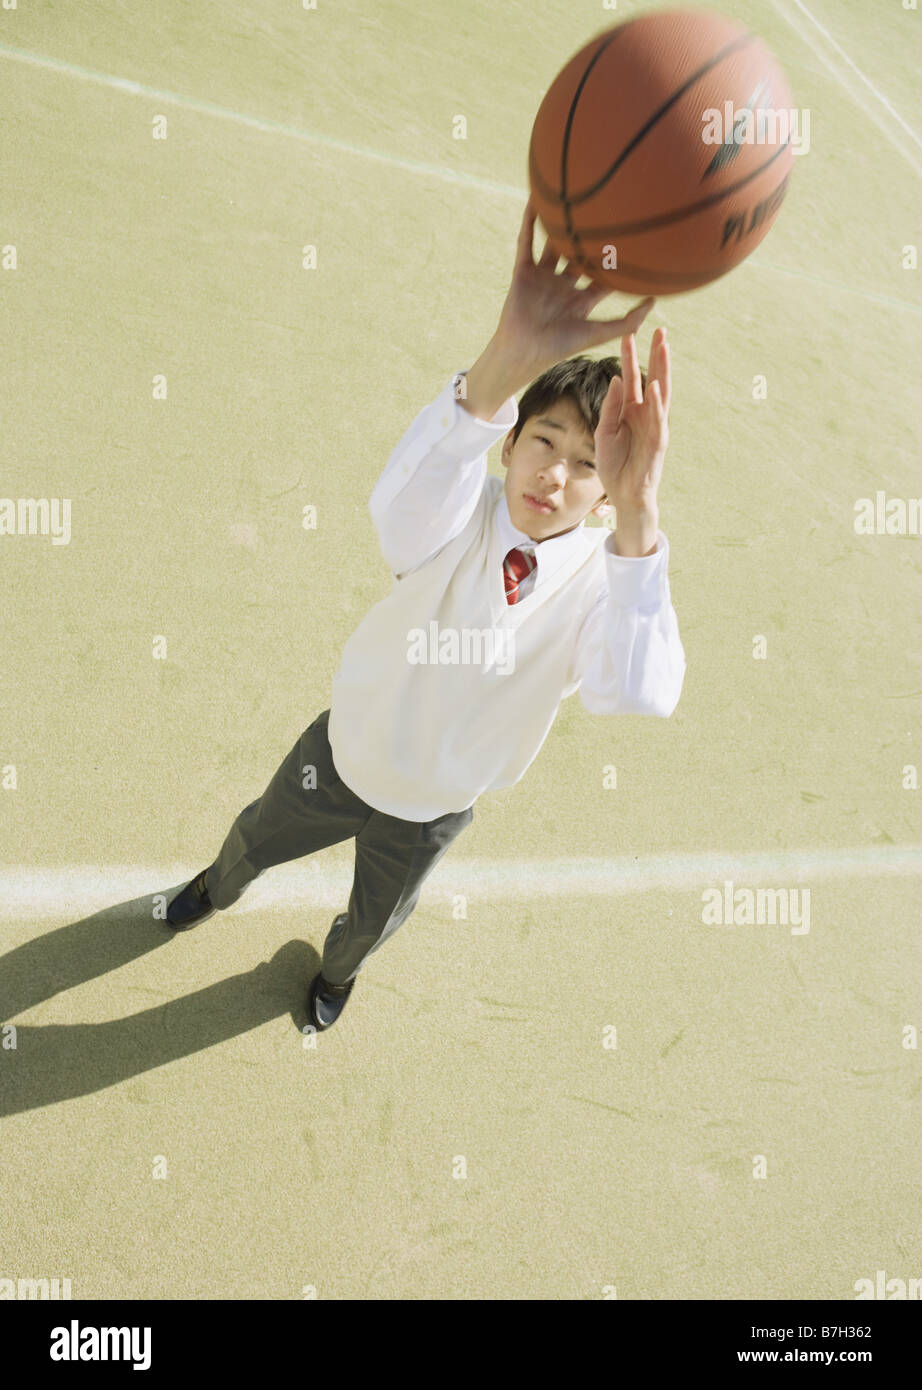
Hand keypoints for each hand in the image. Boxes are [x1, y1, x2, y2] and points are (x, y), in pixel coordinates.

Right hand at [493, 197, 655, 377]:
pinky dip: (529, 224)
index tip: (634, 240)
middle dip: (593, 239)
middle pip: (580, 256)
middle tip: (609, 210)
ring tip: (569, 198)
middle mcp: (563, 286)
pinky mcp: (524, 273)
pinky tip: (535, 203)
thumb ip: (628, 320)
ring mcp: (543, 278)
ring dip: (560, 225)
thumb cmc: (561, 346)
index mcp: (581, 300)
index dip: (617, 260)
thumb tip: (654, 300)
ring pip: (554, 245)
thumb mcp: (599, 332)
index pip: (603, 276)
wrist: (526, 350)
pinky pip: (526, 243)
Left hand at [595, 327, 670, 523]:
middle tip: (659, 329)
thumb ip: (609, 408)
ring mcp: (655, 426)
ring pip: (662, 392)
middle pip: (653, 377)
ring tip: (664, 346)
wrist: (624, 494)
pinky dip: (658, 402)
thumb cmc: (614, 465)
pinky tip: (657, 386)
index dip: (630, 356)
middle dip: (656, 354)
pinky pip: (659, 419)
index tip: (628, 333)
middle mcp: (646, 414)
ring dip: (663, 369)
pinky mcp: (658, 441)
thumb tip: (616, 379)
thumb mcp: (603, 433)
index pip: (631, 377)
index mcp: (631, 410)